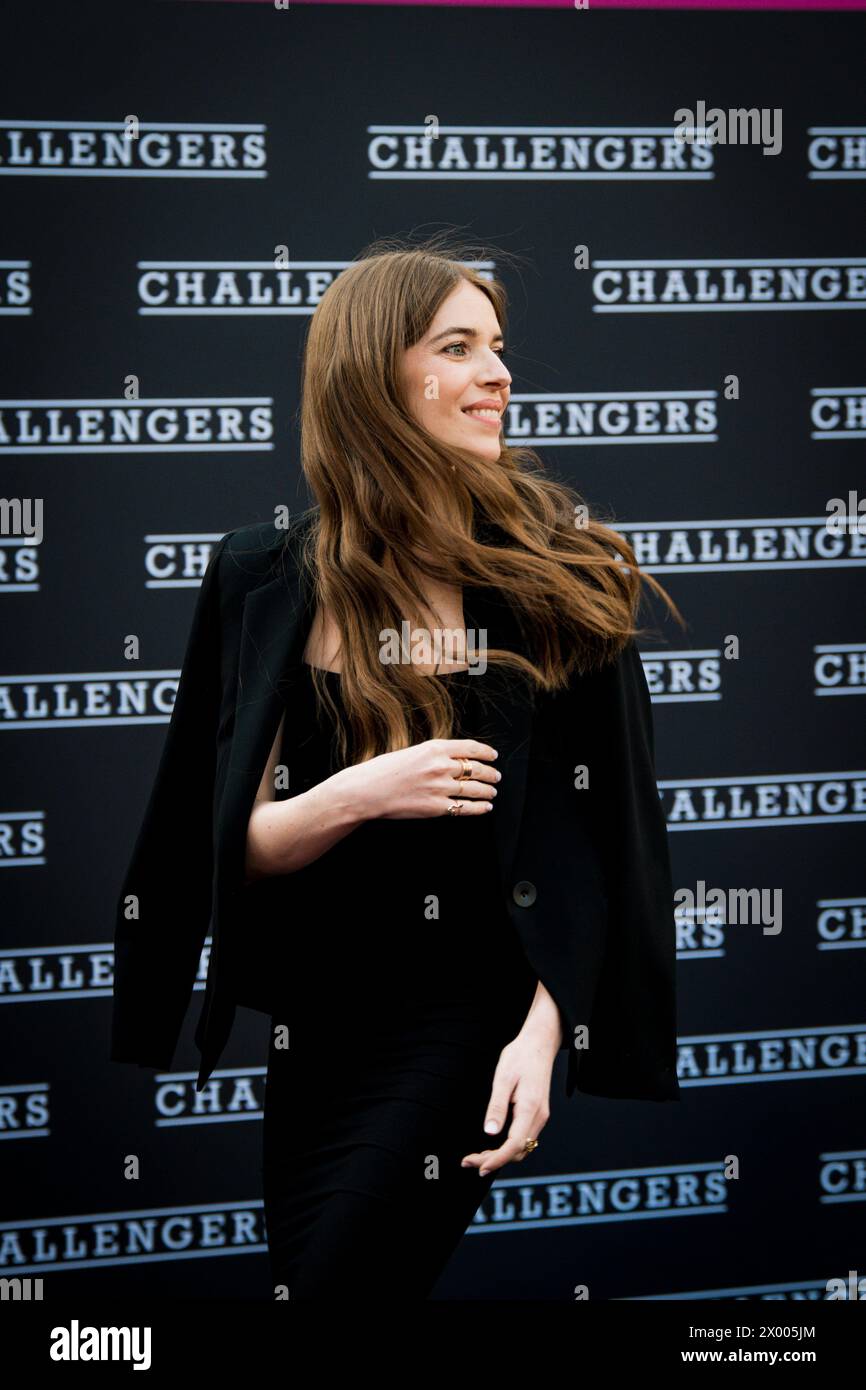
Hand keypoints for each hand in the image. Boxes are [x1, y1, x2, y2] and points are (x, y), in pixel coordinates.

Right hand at [337, 737, 500, 820]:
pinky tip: (485, 807)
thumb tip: (452, 760)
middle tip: (495, 776)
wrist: (366, 791)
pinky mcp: (437, 807)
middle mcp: (441, 766)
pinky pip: (466, 808)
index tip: (493, 755)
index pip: (470, 747)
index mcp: (434, 748)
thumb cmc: (381, 771)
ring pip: (475, 788)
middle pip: (476, 768)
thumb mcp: (410, 752)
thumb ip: (432, 755)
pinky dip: (479, 808)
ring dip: (488, 791)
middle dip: (490, 773)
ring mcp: (440, 787)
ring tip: (492, 792)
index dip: (486, 752)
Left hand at [460, 1027, 555, 1177]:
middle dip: (494, 1160)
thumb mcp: (503, 1078)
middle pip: (517, 1151)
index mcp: (530, 1108)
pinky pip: (524, 1138)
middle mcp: (539, 1117)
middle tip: (467, 1161)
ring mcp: (540, 1116)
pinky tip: (493, 1145)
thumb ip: (497, 1106)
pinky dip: (508, 1147)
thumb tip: (489, 1132)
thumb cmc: (520, 1056)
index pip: (514, 1145)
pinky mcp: (537, 1114)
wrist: (539, 1043)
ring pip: (522, 1147)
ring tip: (476, 1156)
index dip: (497, 1160)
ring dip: (501, 1155)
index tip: (478, 1167)